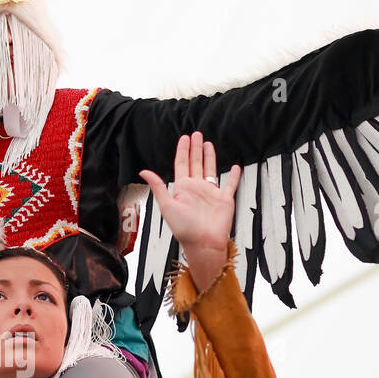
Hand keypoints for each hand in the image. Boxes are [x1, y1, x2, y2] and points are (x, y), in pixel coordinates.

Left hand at [138, 131, 240, 255]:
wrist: (203, 243)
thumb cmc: (184, 228)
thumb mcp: (166, 205)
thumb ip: (158, 187)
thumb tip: (144, 171)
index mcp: (182, 189)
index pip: (182, 165)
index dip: (183, 151)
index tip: (184, 138)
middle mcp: (196, 188)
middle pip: (195, 163)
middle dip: (195, 148)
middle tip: (196, 134)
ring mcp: (211, 193)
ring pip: (210, 169)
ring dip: (209, 156)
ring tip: (208, 143)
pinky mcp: (225, 199)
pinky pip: (230, 184)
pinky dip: (233, 176)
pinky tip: (235, 166)